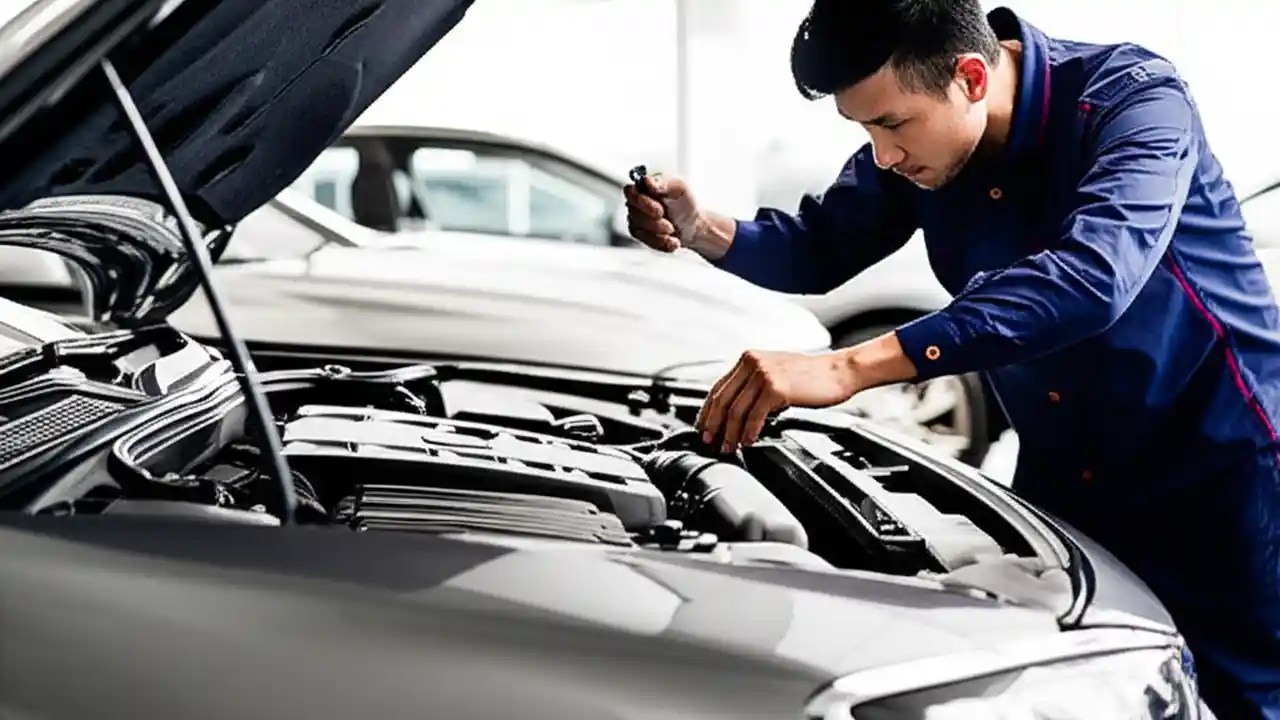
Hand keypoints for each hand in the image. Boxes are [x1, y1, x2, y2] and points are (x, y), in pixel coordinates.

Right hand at [623, 173, 703, 253]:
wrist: (694, 224)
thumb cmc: (686, 203)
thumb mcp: (680, 188)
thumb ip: (664, 184)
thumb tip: (648, 181)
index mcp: (645, 187)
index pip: (629, 191)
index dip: (641, 201)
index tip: (659, 210)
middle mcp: (637, 202)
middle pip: (633, 213)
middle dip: (653, 221)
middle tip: (667, 221)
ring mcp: (637, 219)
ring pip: (638, 229)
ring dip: (659, 232)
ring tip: (672, 229)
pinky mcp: (641, 234)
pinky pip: (646, 241)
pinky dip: (662, 242)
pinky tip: (672, 240)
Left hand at [695, 349, 860, 451]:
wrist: (839, 372)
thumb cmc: (812, 377)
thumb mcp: (776, 373)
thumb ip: (754, 386)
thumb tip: (735, 412)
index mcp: (749, 358)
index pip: (719, 387)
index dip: (708, 411)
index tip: (703, 427)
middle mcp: (753, 363)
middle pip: (722, 399)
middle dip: (713, 425)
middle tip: (710, 442)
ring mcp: (763, 374)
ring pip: (736, 410)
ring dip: (730, 433)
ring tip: (728, 447)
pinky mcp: (776, 388)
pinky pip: (754, 416)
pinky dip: (748, 432)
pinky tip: (748, 441)